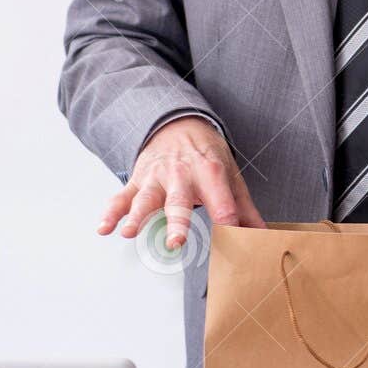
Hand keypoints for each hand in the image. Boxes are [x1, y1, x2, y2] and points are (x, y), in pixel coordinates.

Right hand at [97, 117, 265, 249]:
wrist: (178, 124)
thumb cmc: (207, 155)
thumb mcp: (231, 176)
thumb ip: (245, 209)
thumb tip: (263, 236)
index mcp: (210, 173)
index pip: (222, 202)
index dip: (228, 222)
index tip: (233, 241)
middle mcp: (181, 175)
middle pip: (179, 202)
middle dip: (177, 222)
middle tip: (176, 243)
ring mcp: (156, 178)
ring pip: (145, 199)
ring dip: (136, 216)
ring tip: (129, 233)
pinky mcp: (138, 180)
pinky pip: (121, 197)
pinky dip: (110, 212)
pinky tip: (104, 228)